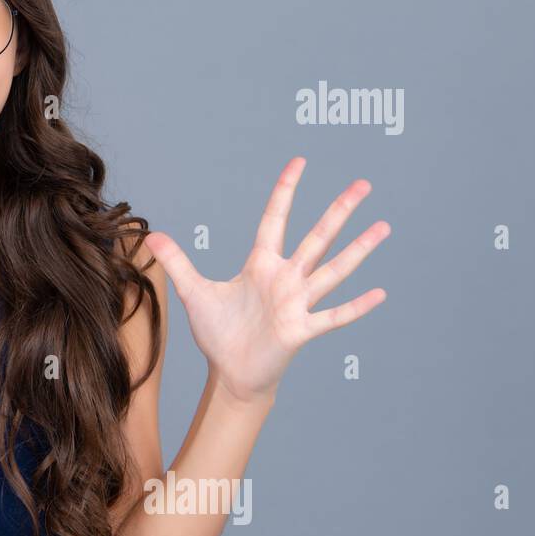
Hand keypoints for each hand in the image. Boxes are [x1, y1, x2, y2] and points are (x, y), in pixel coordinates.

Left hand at [142, 157, 389, 404]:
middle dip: (339, 211)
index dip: (286, 191)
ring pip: (333, 270)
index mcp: (262, 266)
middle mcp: (286, 279)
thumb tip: (151, 235)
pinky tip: (380, 293)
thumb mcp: (194, 292)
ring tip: (383, 226)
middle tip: (363, 184)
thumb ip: (177, 263)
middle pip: (317, 237)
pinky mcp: (301, 330)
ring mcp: (297, 303)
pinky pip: (333, 316)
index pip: (275, 220)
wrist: (231, 373)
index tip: (299, 162)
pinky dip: (356, 307)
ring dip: (358, 250)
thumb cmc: (219, 334)